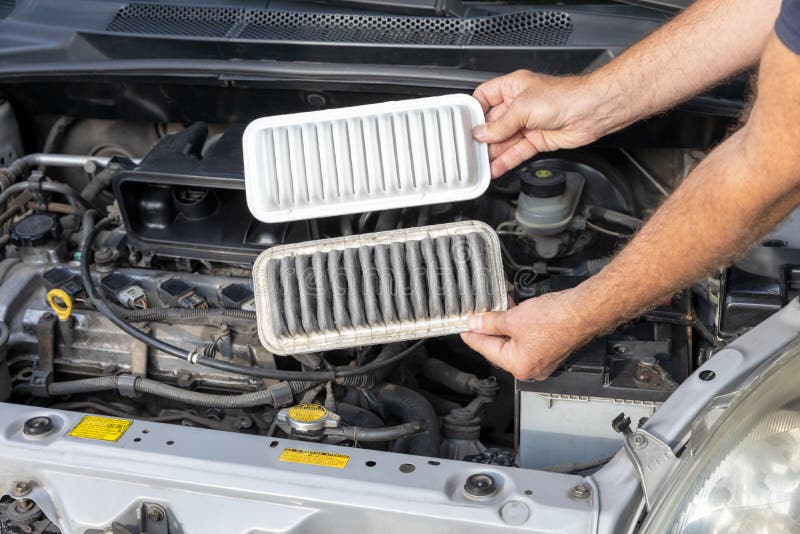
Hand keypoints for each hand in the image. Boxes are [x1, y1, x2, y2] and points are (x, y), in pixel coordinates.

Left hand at [460, 289, 597, 379]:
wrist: (583, 311)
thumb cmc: (556, 319)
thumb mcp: (513, 318)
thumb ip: (490, 322)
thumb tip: (475, 323)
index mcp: (518, 365)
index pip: (486, 350)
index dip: (472, 335)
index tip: (463, 328)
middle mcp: (530, 367)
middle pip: (500, 347)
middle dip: (488, 328)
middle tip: (476, 316)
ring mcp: (542, 359)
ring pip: (514, 341)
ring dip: (503, 324)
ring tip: (495, 308)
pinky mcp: (550, 348)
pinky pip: (527, 338)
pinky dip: (518, 325)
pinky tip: (513, 310)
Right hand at [472, 70, 621, 177]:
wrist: (590, 111)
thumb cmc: (564, 96)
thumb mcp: (522, 107)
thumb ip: (500, 124)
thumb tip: (482, 133)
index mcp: (513, 87)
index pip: (485, 97)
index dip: (475, 110)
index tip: (465, 124)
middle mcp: (519, 105)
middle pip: (493, 123)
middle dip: (482, 137)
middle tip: (469, 150)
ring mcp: (528, 123)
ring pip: (504, 141)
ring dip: (492, 153)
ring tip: (479, 164)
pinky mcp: (537, 139)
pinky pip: (517, 152)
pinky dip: (506, 161)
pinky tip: (495, 168)